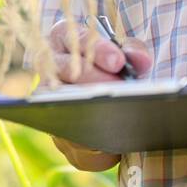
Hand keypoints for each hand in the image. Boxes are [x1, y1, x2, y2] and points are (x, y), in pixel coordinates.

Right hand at [45, 20, 153, 171]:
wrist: (100, 92)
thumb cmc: (110, 67)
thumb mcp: (123, 53)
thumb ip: (134, 52)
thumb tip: (140, 61)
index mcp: (64, 38)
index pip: (78, 39)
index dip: (99, 51)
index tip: (118, 62)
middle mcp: (49, 66)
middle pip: (69, 72)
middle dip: (95, 81)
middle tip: (119, 90)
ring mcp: (46, 100)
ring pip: (62, 108)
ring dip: (90, 115)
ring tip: (119, 119)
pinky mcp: (54, 130)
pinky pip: (69, 143)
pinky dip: (92, 149)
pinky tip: (114, 147)